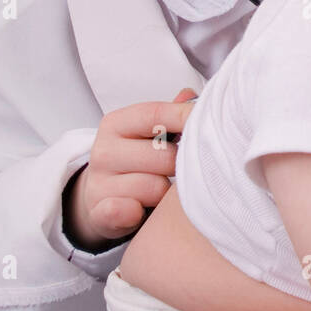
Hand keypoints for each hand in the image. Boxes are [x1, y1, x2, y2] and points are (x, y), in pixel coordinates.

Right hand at [63, 87, 196, 251]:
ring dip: (165, 194)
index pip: (157, 114)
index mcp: (116, 123)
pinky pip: (128, 212)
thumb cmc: (136, 160)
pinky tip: (140, 210)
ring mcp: (98, 184)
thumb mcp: (148, 134)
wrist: (100, 198)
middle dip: (179, 166)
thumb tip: (191, 96)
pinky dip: (137, 212)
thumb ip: (171, 115)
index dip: (187, 119)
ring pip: (156, 188)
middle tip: (176, 171)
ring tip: (159, 192)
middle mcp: (103, 151)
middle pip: (165, 156)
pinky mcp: (100, 214)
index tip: (212, 125)